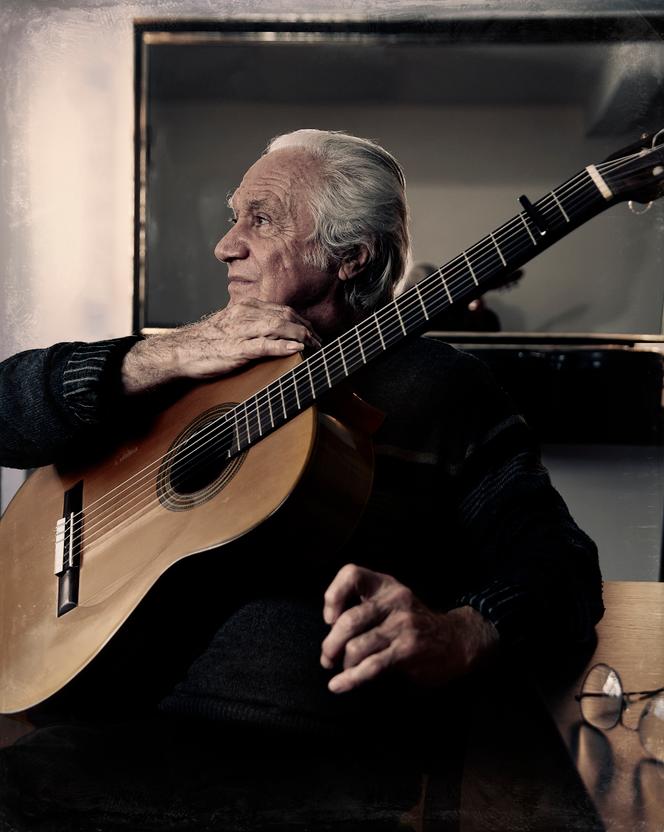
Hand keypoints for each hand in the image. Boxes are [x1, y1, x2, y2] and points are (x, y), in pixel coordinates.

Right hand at [121, 298, 320, 393]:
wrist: (181, 351)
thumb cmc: (207, 343)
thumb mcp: (233, 327)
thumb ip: (254, 327)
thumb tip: (279, 336)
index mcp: (247, 307)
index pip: (283, 309)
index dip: (304, 322)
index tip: (316, 334)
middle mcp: (246, 314)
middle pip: (286, 316)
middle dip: (308, 329)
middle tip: (322, 343)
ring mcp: (241, 330)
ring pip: (279, 326)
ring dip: (302, 337)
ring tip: (316, 347)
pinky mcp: (236, 348)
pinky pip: (264, 345)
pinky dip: (282, 346)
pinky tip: (297, 350)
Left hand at [320, 564, 498, 693]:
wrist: (455, 641)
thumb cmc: (413, 624)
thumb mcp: (392, 602)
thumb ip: (364, 606)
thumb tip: (329, 630)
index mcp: (385, 585)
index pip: (352, 574)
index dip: (334, 595)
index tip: (329, 618)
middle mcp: (394, 600)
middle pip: (348, 620)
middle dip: (330, 644)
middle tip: (326, 657)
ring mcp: (402, 625)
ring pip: (356, 646)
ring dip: (341, 664)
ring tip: (339, 671)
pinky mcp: (408, 650)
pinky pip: (371, 666)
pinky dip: (350, 679)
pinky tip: (339, 685)